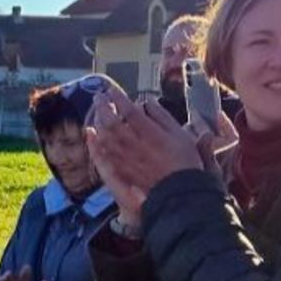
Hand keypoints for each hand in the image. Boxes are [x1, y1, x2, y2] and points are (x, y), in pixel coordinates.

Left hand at [86, 84, 207, 222]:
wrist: (179, 189)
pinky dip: (99, 142)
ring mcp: (126, 158)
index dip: (118, 98)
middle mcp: (134, 144)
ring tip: (96, 113)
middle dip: (103, 107)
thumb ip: (161, 115)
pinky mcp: (123, 169)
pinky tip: (97, 136)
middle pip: (112, 122)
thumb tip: (146, 102)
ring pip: (105, 137)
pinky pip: (106, 154)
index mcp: (150, 132)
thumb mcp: (179, 132)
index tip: (112, 90)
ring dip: (99, 123)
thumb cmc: (184, 160)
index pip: (129, 110)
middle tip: (98, 98)